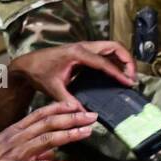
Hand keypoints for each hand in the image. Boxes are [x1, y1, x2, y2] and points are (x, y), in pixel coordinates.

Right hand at [0, 103, 95, 160]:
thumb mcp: (3, 150)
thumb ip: (28, 147)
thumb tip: (51, 147)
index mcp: (13, 131)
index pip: (40, 114)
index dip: (59, 108)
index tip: (76, 104)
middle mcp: (16, 138)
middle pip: (49, 123)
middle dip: (72, 118)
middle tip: (91, 115)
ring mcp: (17, 154)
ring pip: (49, 139)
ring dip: (71, 135)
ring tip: (88, 132)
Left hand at [7, 41, 136, 110]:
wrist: (28, 64)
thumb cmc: (39, 72)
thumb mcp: (53, 89)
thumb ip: (68, 101)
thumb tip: (82, 113)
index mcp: (77, 53)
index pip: (103, 62)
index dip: (118, 73)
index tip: (128, 82)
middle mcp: (83, 47)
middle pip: (113, 47)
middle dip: (126, 60)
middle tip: (132, 77)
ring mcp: (84, 48)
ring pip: (111, 48)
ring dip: (122, 59)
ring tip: (129, 76)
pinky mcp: (84, 52)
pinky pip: (105, 53)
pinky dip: (115, 61)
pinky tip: (118, 74)